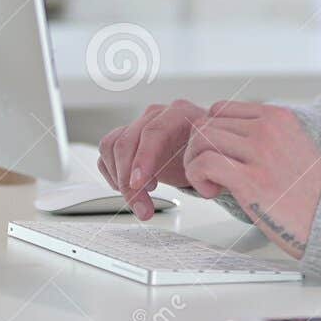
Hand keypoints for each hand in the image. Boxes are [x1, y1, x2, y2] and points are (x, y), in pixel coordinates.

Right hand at [97, 100, 207, 219]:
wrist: (203, 148)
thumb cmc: (208, 151)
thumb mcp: (213, 156)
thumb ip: (207, 164)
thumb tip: (204, 184)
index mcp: (180, 113)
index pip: (153, 132)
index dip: (143, 159)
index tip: (139, 185)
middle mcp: (156, 114)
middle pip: (127, 142)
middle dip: (129, 180)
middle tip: (142, 207)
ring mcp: (139, 124)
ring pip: (112, 146)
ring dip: (120, 179)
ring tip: (141, 200)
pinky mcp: (127, 137)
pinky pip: (106, 152)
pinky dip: (112, 174)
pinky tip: (130, 188)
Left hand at [183, 102, 320, 258]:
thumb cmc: (309, 192)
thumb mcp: (291, 146)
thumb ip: (262, 137)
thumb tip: (223, 139)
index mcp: (277, 117)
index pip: (221, 109)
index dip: (211, 133)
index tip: (220, 156)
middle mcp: (267, 129)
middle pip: (206, 123)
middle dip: (198, 149)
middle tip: (210, 174)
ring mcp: (259, 152)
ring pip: (201, 139)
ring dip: (195, 163)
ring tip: (211, 183)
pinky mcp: (250, 180)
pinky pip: (204, 163)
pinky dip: (198, 177)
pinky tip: (213, 192)